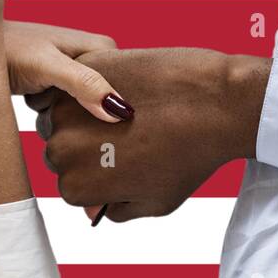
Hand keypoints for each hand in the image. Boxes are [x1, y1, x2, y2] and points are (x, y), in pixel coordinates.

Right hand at [29, 48, 268, 222]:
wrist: (217, 104)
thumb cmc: (192, 155)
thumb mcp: (157, 202)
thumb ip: (119, 209)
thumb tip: (97, 209)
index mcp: (76, 183)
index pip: (70, 183)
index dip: (97, 175)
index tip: (122, 163)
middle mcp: (62, 146)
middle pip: (60, 149)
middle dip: (84, 146)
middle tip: (124, 138)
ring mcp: (70, 104)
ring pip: (62, 113)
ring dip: (82, 113)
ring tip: (127, 113)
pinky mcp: (85, 69)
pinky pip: (80, 78)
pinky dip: (96, 83)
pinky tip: (129, 88)